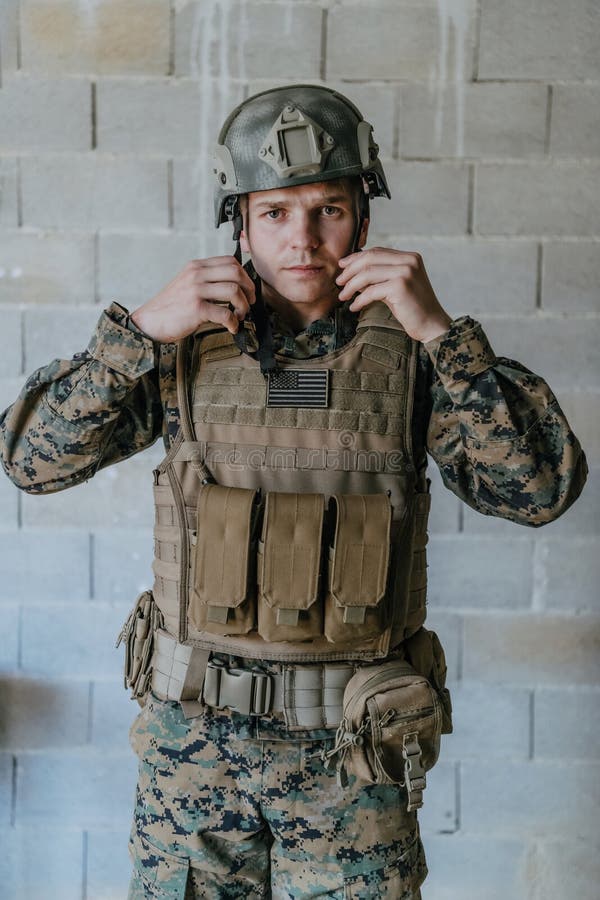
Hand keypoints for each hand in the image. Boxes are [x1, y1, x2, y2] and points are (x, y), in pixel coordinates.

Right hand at [130, 257, 255, 341]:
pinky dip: (233, 322)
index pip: (230, 261)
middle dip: (249, 289)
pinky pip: (225, 313)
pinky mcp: (196, 308)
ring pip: (234, 291)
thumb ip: (205, 280)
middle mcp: (196, 275)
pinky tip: (232, 327)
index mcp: (196, 267)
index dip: (244, 275)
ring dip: (244, 306)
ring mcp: (196, 290)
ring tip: (240, 316)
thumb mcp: (186, 284)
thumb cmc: (171, 307)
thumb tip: (233, 286)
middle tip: (250, 302)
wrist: (151, 322)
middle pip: (236, 272)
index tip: (247, 289)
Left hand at [336, 247, 451, 342]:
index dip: (356, 258)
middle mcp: (409, 261)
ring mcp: (405, 273)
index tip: (342, 266)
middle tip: (338, 282)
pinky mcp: (400, 287)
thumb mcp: (396, 285)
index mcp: (409, 257)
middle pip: (369, 259)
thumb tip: (352, 272)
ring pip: (367, 274)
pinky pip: (371, 291)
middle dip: (350, 270)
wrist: (431, 324)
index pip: (376, 251)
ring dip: (351, 286)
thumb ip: (380, 276)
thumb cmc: (413, 307)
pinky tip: (354, 307)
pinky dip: (359, 300)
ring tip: (343, 296)